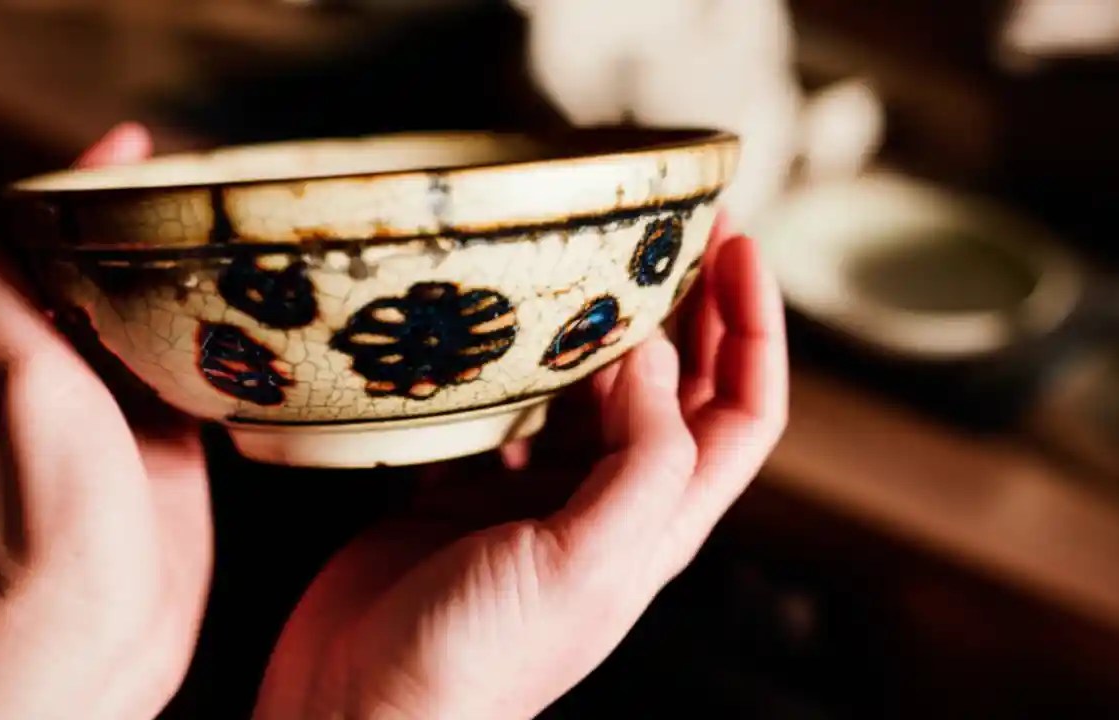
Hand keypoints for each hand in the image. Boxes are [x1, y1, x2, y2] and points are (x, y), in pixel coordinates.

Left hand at [0, 125, 211, 719]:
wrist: (92, 623)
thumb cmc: (47, 504)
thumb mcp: (12, 370)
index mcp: (17, 344)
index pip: (48, 238)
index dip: (87, 184)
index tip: (139, 143)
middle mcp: (68, 372)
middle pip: (109, 274)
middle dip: (151, 223)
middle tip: (213, 186)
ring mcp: (124, 413)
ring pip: (158, 324)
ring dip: (191, 280)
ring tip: (247, 239)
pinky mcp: (172, 450)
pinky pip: (197, 380)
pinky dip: (221, 345)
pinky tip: (261, 325)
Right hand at [254, 223, 787, 718]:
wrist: (365, 706)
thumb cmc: (480, 658)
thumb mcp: (584, 561)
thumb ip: (639, 460)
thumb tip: (655, 354)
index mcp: (656, 520)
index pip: (743, 410)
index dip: (754, 328)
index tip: (735, 245)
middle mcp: (607, 501)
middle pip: (675, 386)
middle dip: (686, 303)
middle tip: (669, 223)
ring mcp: (536, 494)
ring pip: (586, 388)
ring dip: (593, 324)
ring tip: (580, 254)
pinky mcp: (466, 488)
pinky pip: (503, 407)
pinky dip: (505, 364)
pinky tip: (490, 326)